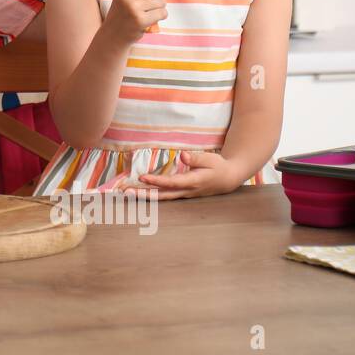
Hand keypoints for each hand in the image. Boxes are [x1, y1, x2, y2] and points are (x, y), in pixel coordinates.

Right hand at [104, 0, 166, 43]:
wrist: (113, 33)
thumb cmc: (124, 10)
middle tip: (149, 2)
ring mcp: (133, 7)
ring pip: (162, 1)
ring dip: (159, 7)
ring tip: (147, 11)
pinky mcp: (140, 20)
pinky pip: (162, 13)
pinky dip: (159, 16)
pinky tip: (149, 19)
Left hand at [119, 150, 243, 199]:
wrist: (227, 179)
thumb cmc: (218, 166)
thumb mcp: (210, 159)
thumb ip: (196, 158)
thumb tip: (183, 156)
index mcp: (193, 182)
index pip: (171, 183)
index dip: (157, 182)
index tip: (142, 178)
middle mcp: (186, 191)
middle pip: (162, 195)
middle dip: (144, 194)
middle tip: (126, 192)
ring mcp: (184, 195)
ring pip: (162, 198)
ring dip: (145, 196)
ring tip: (127, 193)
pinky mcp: (182, 194)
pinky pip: (165, 196)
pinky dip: (152, 195)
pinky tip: (140, 193)